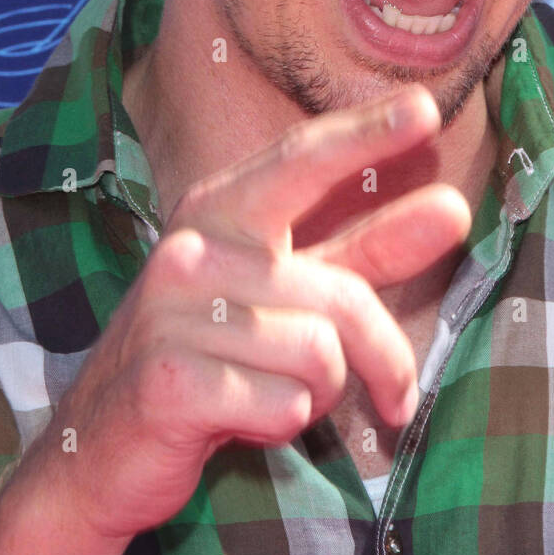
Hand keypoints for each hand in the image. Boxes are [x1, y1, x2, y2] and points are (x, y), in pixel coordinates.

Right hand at [30, 84, 469, 549]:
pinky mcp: (170, 381)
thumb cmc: (211, 353)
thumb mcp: (286, 294)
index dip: (365, 134)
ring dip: (319, 395)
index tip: (425, 109)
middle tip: (398, 395)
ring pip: (319, 355)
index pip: (303, 162)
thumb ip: (366, 251)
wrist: (102, 446)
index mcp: (220, 211)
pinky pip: (284, 405)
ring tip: (274, 394)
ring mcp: (173, 313)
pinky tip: (240, 418)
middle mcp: (193, 249)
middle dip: (384, 355)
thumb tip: (451, 206)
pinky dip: (282, 424)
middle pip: (341, 293)